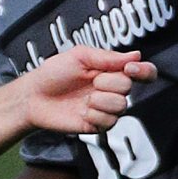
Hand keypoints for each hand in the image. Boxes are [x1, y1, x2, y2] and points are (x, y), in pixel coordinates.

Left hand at [21, 46, 152, 134]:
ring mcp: (105, 108)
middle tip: (90, 82)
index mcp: (110, 71)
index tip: (129, 68)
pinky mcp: (98, 124)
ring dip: (100, 100)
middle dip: (108, 83)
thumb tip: (136, 55)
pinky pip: (109, 121)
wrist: (33, 97)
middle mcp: (111, 90)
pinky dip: (94, 115)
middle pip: (128, 88)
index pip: (142, 72)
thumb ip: (108, 57)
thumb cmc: (53, 74)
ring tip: (85, 99)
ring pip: (121, 106)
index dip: (144, 71)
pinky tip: (82, 112)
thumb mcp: (79, 56)